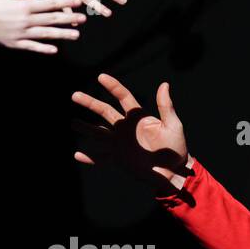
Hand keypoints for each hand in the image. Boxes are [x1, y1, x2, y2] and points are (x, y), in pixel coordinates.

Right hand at [0, 0, 84, 52]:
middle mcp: (25, 20)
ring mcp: (21, 33)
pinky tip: (55, 50)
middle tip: (84, 19)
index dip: (65, 2)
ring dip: (62, 34)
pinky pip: (33, 46)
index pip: (49, 3)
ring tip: (76, 35)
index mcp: (24, 6)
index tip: (77, 2)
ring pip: (46, 34)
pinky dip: (44, 48)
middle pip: (51, 19)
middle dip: (69, 18)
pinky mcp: (16, 43)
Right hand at [72, 73, 189, 188]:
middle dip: (90, 103)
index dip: (113, 86)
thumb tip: (164, 84)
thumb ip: (166, 106)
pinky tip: (77, 155)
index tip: (101, 77)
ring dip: (85, 128)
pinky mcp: (119, 159)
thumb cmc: (176, 147)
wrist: (174, 171)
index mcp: (138, 117)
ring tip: (73, 123)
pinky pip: (101, 158)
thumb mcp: (173, 125)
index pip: (123, 97)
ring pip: (98, 133)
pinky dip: (89, 158)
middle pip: (104, 111)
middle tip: (75, 95)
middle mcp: (126, 127)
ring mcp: (120, 143)